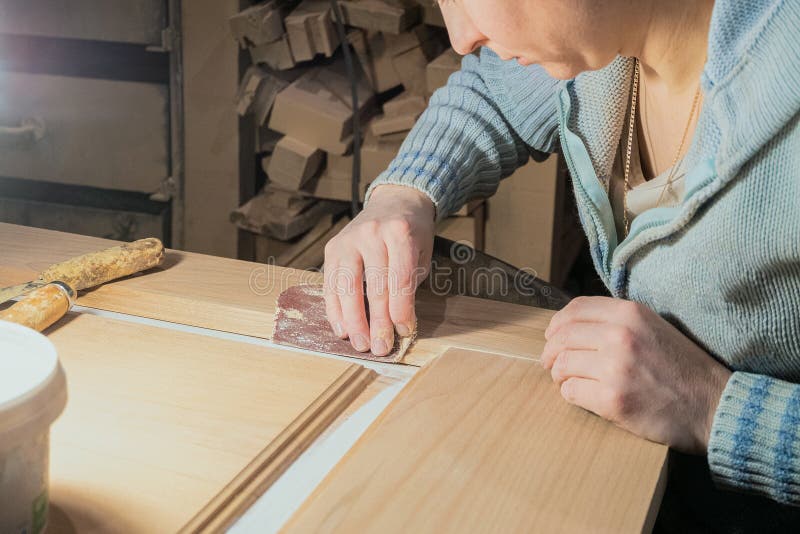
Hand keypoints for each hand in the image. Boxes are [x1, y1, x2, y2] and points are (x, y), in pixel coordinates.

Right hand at [323, 185, 434, 355]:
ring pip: (347, 287)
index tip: (404, 332)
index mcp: (400, 233)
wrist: (394, 201)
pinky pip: (330, 283)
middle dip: (378, 322)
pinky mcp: (333, 248)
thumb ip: (411, 284)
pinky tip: (342, 328)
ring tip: (360, 344)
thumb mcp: (422, 253)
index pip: (400, 279)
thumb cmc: (412, 233)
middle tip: (380, 348)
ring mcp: (348, 240)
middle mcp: (372, 234)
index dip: (402, 310)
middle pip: (374, 286)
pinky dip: (335, 309)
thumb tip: (399, 324)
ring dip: (353, 321)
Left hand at [541, 296, 731, 452]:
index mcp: (630, 314)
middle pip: (561, 337)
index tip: (552, 336)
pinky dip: (571, 394)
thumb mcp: (654, 327)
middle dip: (550, 352)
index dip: (557, 324)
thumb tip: (573, 324)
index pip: (575, 309)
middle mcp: (620, 336)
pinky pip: (571, 392)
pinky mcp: (613, 399)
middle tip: (551, 364)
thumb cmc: (684, 368)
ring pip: (562, 365)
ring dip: (560, 375)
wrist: (714, 406)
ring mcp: (615, 368)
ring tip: (568, 381)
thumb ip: (618, 321)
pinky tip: (583, 396)